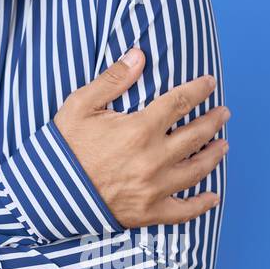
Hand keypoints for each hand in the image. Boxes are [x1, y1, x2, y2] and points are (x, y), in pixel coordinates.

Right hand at [53, 47, 228, 227]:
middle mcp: (153, 159)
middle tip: (223, 113)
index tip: (209, 83)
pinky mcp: (148, 213)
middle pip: (196, 135)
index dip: (198, 90)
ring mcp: (154, 188)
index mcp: (139, 129)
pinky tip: (213, 196)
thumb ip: (112, 79)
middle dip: (213, 121)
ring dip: (214, 155)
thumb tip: (138, 55)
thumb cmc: (63, 146)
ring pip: (197, 170)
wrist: (46, 193)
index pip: (179, 102)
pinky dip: (202, 205)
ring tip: (223, 145)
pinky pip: (184, 211)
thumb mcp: (80, 105)